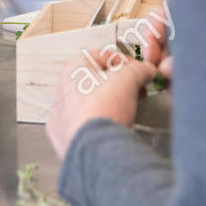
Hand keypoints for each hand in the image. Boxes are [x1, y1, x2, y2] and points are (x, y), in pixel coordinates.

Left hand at [45, 11, 170, 158]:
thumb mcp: (128, 80)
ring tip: (124, 111)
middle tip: (136, 92)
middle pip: (95, 80)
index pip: (103, 56)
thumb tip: (145, 70)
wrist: (93, 149)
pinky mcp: (62, 136)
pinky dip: (95, 123)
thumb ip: (138, 70)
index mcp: (73, 70)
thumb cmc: (104, 109)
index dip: (127, 62)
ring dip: (106, 103)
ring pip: (87, 102)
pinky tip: (108, 127)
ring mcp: (60, 115)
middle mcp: (62, 90)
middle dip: (119, 84)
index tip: (140, 71)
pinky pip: (82, 124)